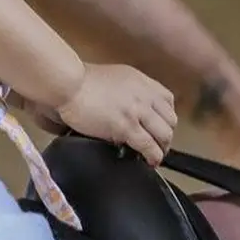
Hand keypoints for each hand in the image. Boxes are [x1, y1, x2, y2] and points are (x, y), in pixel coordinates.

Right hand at [53, 64, 177, 166]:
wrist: (69, 84)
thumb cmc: (81, 81)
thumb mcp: (114, 78)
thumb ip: (128, 92)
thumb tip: (131, 109)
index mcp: (141, 81)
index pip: (167, 101)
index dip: (166, 117)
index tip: (159, 126)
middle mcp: (144, 94)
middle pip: (170, 119)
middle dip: (166, 135)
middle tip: (157, 144)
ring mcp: (137, 110)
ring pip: (165, 134)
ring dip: (162, 148)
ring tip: (154, 155)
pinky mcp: (127, 126)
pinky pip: (149, 146)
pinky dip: (153, 156)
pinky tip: (149, 161)